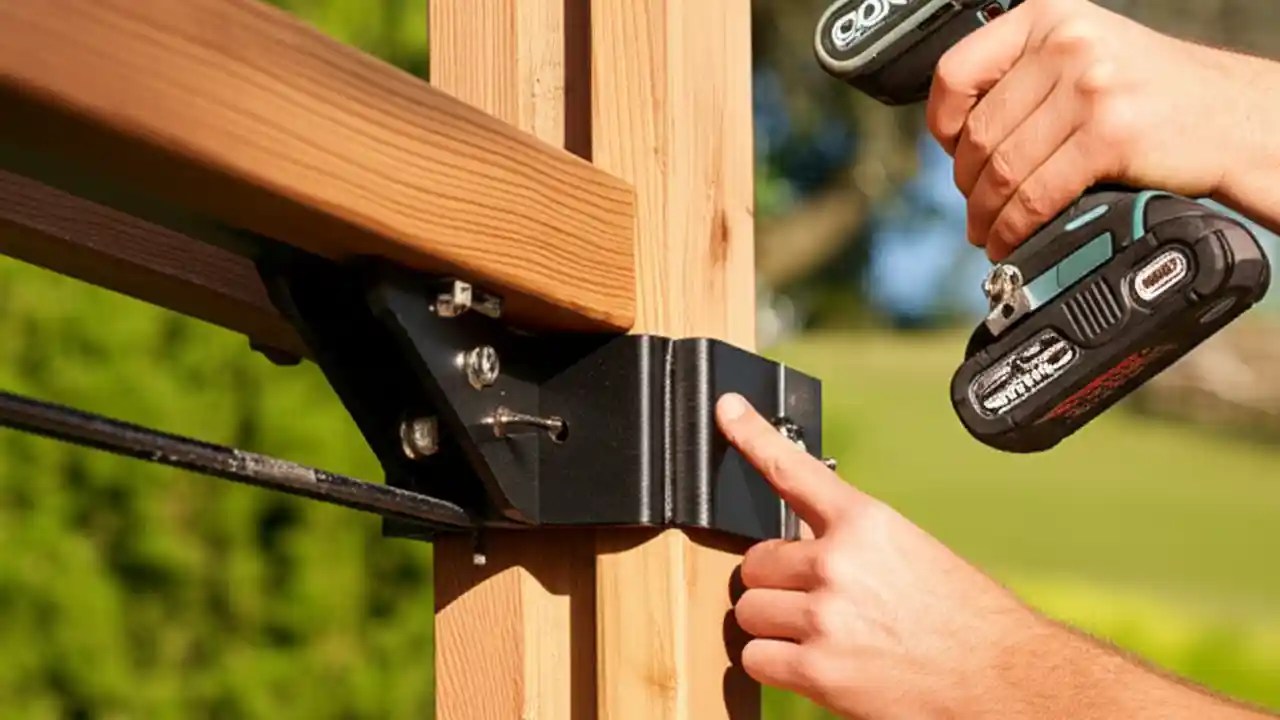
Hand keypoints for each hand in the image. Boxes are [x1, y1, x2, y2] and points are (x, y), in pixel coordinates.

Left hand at [718, 392, 1279, 718]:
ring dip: (771, 624)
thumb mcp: (909, 552)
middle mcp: (838, 562)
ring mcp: (823, 615)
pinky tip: (811, 663)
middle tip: (811, 599)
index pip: (792, 469)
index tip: (727, 410)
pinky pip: (754, 657)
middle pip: (754, 562)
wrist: (1001, 677)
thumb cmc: (962, 618)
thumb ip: (850, 540)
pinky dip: (774, 663)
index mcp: (866, 522)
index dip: (751, 435)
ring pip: (747, 610)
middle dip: (774, 582)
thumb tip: (799, 540)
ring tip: (816, 633)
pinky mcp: (816, 668)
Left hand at [926, 0, 1269, 260]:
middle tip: (975, 212)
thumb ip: (1026, 79)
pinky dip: (1015, 228)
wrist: (1237, 118)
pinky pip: (1036, 195)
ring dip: (988, 215)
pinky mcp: (1109, 135)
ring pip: (1003, 169)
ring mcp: (1089, 88)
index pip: (955, 73)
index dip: (942, 126)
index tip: (952, 154)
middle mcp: (1066, 44)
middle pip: (979, 133)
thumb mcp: (1085, 57)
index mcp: (1048, 16)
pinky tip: (1013, 240)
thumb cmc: (1156, 96)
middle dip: (968, 186)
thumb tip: (959, 140)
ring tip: (989, 233)